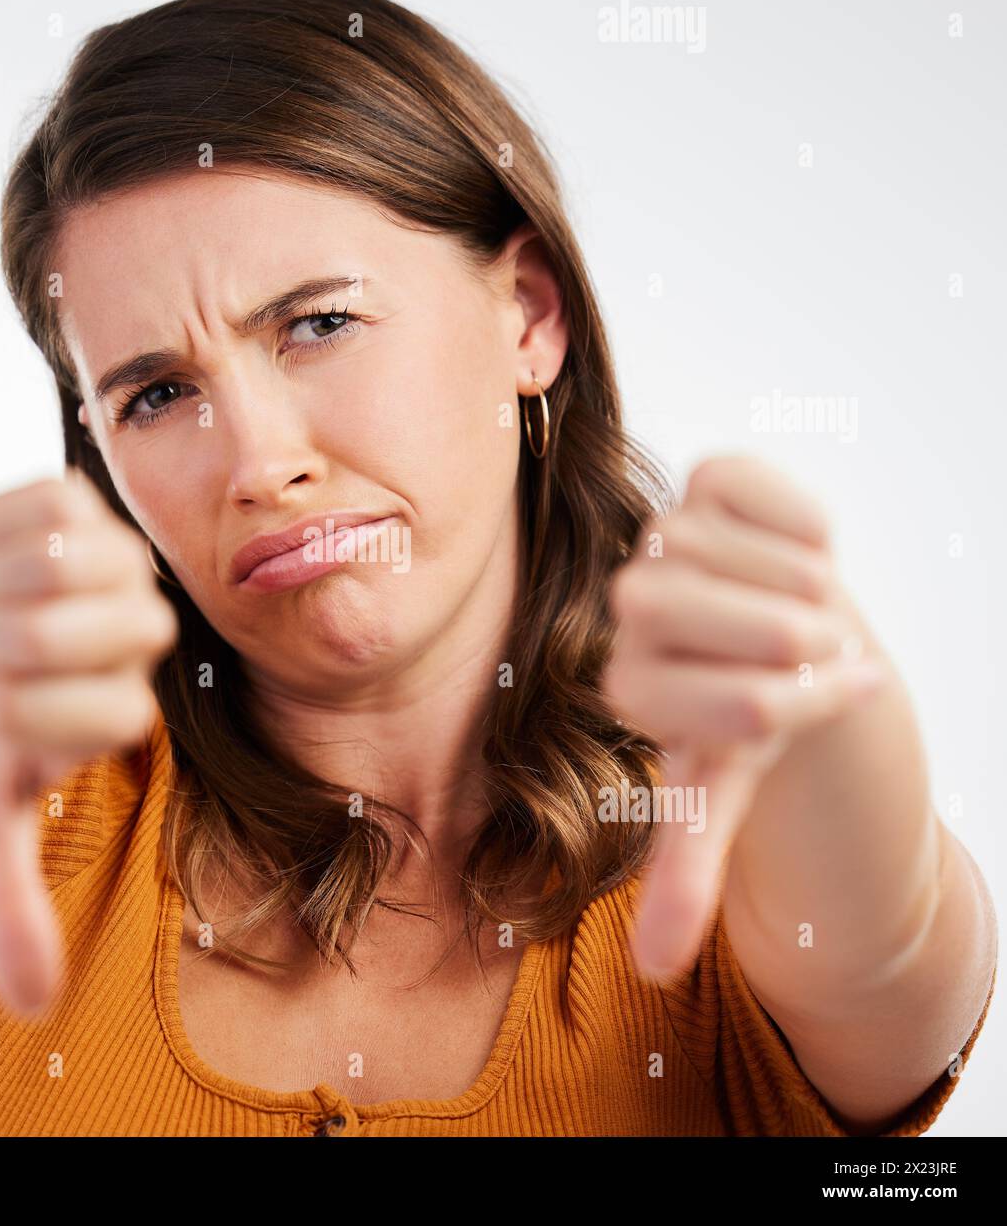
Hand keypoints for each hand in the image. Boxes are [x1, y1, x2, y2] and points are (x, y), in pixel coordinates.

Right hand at [0, 468, 178, 1017]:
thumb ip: (12, 901)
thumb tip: (33, 1007)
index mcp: (126, 704)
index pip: (120, 713)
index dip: (31, 716)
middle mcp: (137, 631)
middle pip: (106, 628)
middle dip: (8, 648)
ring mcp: (111, 560)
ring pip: (72, 562)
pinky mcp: (73, 503)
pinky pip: (40, 506)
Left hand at [601, 456, 885, 981]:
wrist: (797, 647)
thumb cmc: (756, 725)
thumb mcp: (724, 795)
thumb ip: (685, 872)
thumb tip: (655, 971)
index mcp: (628, 683)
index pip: (660, 687)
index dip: (758, 706)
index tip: (813, 710)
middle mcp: (627, 608)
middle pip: (657, 603)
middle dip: (763, 637)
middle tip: (826, 653)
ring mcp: (662, 540)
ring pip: (699, 544)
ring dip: (786, 584)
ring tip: (822, 612)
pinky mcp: (707, 486)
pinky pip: (736, 482)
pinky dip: (790, 515)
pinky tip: (812, 548)